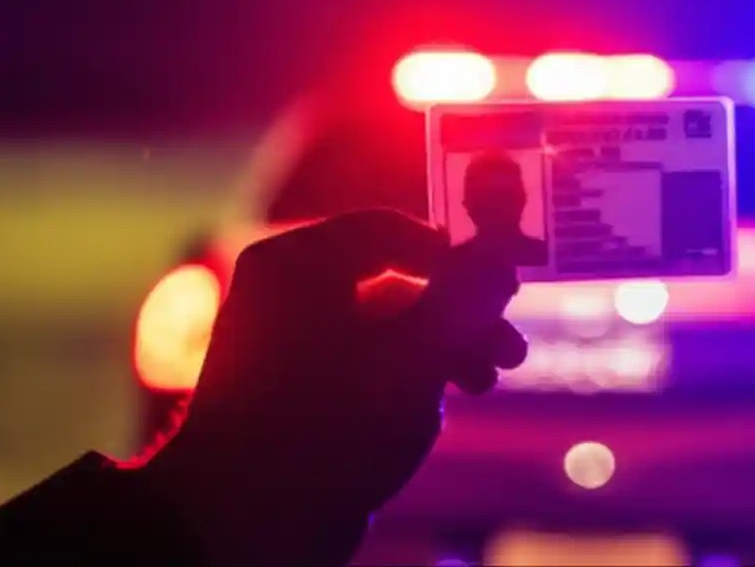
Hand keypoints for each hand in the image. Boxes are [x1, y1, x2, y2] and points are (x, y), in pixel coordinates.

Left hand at [144, 209, 525, 565]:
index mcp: (298, 263)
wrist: (244, 523)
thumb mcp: (414, 355)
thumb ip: (464, 297)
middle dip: (460, 317)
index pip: (392, 230)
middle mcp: (286, 292)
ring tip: (482, 384)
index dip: (456, 255)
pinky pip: (361, 368)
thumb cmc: (326, 426)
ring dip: (442, 352)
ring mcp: (287, 344)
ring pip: (385, 330)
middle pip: (396, 282)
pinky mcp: (294, 393)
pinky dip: (403, 382)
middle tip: (510, 349)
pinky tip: (426, 417)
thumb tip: (502, 253)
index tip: (506, 285)